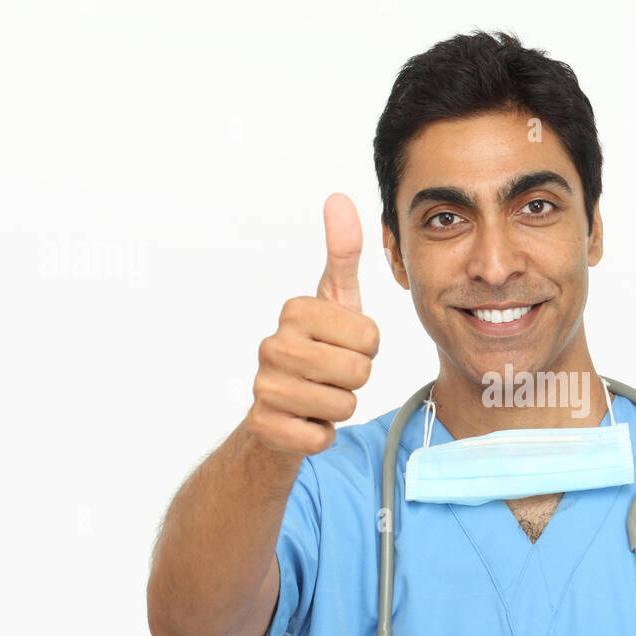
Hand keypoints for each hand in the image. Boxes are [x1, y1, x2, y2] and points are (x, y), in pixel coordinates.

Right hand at [246, 193, 380, 456]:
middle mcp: (273, 344)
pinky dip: (322, 435)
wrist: (277, 410)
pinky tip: (305, 421)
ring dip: (340, 408)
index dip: (367, 349)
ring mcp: (265, 386)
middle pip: (359, 372)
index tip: (343, 346)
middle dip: (356, 380)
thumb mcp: (335, 302)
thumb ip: (343, 253)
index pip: (370, 337)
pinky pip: (321, 437)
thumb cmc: (317, 350)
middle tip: (333, 375)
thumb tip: (339, 198)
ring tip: (319, 396)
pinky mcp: (265, 427)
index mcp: (295, 310)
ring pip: (344, 406)